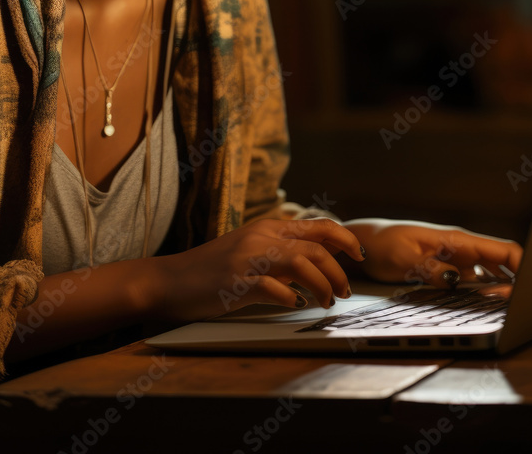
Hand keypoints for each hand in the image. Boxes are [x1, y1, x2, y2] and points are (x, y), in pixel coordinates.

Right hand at [146, 217, 365, 322]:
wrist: (172, 280)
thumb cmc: (214, 268)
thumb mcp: (251, 249)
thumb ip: (281, 251)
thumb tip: (319, 262)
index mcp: (268, 228)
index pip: (318, 226)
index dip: (345, 239)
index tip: (359, 255)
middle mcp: (261, 238)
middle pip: (315, 248)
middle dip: (338, 272)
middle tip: (344, 291)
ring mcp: (248, 259)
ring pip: (301, 264)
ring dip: (322, 286)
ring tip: (326, 302)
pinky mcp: (236, 283)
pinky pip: (274, 290)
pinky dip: (291, 299)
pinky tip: (295, 305)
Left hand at [335, 218, 521, 288]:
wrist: (364, 245)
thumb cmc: (382, 245)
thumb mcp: (403, 258)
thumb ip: (429, 269)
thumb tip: (454, 279)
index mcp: (457, 240)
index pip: (503, 249)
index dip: (524, 266)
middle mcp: (462, 249)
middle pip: (503, 264)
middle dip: (517, 283)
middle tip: (517, 305)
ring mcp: (457, 261)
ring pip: (492, 275)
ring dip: (502, 290)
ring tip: (505, 308)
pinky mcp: (449, 272)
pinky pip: (475, 283)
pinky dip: (485, 293)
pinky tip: (486, 305)